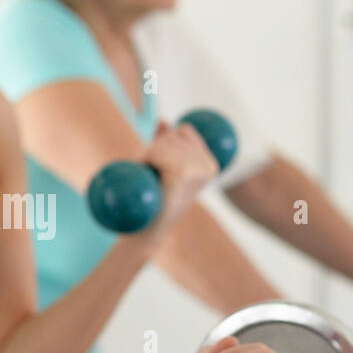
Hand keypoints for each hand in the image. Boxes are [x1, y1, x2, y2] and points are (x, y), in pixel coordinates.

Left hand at [138, 120, 218, 239]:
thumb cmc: (151, 200)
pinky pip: (155, 152)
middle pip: (171, 135)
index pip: (183, 130)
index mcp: (210, 164)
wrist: (145, 232)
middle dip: (152, 151)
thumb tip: (164, 120)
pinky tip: (146, 178)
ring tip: (147, 180)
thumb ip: (164, 143)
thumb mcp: (159, 166)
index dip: (164, 143)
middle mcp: (209, 166)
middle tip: (149, 177)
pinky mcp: (183, 174)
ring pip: (162, 143)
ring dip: (145, 157)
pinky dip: (143, 160)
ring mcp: (198, 170)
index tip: (158, 168)